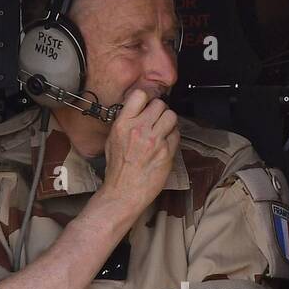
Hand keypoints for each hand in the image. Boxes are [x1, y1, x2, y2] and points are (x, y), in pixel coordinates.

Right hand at [98, 89, 179, 216]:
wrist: (124, 192)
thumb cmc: (118, 170)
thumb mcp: (112, 140)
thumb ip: (125, 122)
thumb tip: (137, 110)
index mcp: (123, 124)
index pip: (140, 95)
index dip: (147, 99)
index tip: (148, 104)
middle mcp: (139, 129)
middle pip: (160, 104)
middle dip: (160, 111)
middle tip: (157, 121)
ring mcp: (154, 140)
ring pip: (171, 116)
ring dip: (169, 122)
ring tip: (163, 131)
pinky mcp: (167, 152)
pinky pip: (176, 134)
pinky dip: (173, 138)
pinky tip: (165, 145)